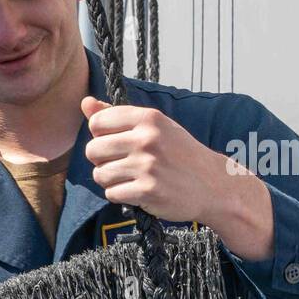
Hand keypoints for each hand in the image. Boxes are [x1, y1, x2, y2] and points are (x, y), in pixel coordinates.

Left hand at [81, 96, 274, 260]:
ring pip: (99, 174)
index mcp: (148, 118)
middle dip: (101, 160)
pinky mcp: (147, 191)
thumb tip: (86, 102)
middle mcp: (147, 139)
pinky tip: (137, 191)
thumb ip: (117, 115)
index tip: (116, 142)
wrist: (213, 184)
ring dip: (110, 180)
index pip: (97, 122)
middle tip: (121, 164)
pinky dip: (120, 195)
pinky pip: (112, 193)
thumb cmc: (179, 153)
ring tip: (130, 178)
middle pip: (92, 150)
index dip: (100, 135)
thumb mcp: (154, 126)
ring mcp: (147, 166)